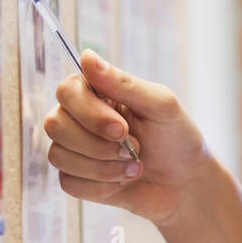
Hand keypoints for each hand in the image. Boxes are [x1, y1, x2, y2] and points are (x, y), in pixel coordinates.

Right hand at [44, 50, 208, 226]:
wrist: (186, 183)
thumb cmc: (177, 138)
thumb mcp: (160, 106)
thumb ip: (123, 83)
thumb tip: (87, 56)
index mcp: (99, 94)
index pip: (66, 91)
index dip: (89, 113)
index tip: (122, 129)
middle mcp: (80, 118)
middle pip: (54, 124)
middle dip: (96, 144)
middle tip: (134, 148)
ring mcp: (76, 149)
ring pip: (59, 155)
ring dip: (103, 167)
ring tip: (134, 166)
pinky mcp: (77, 178)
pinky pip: (68, 182)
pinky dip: (101, 186)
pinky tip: (124, 181)